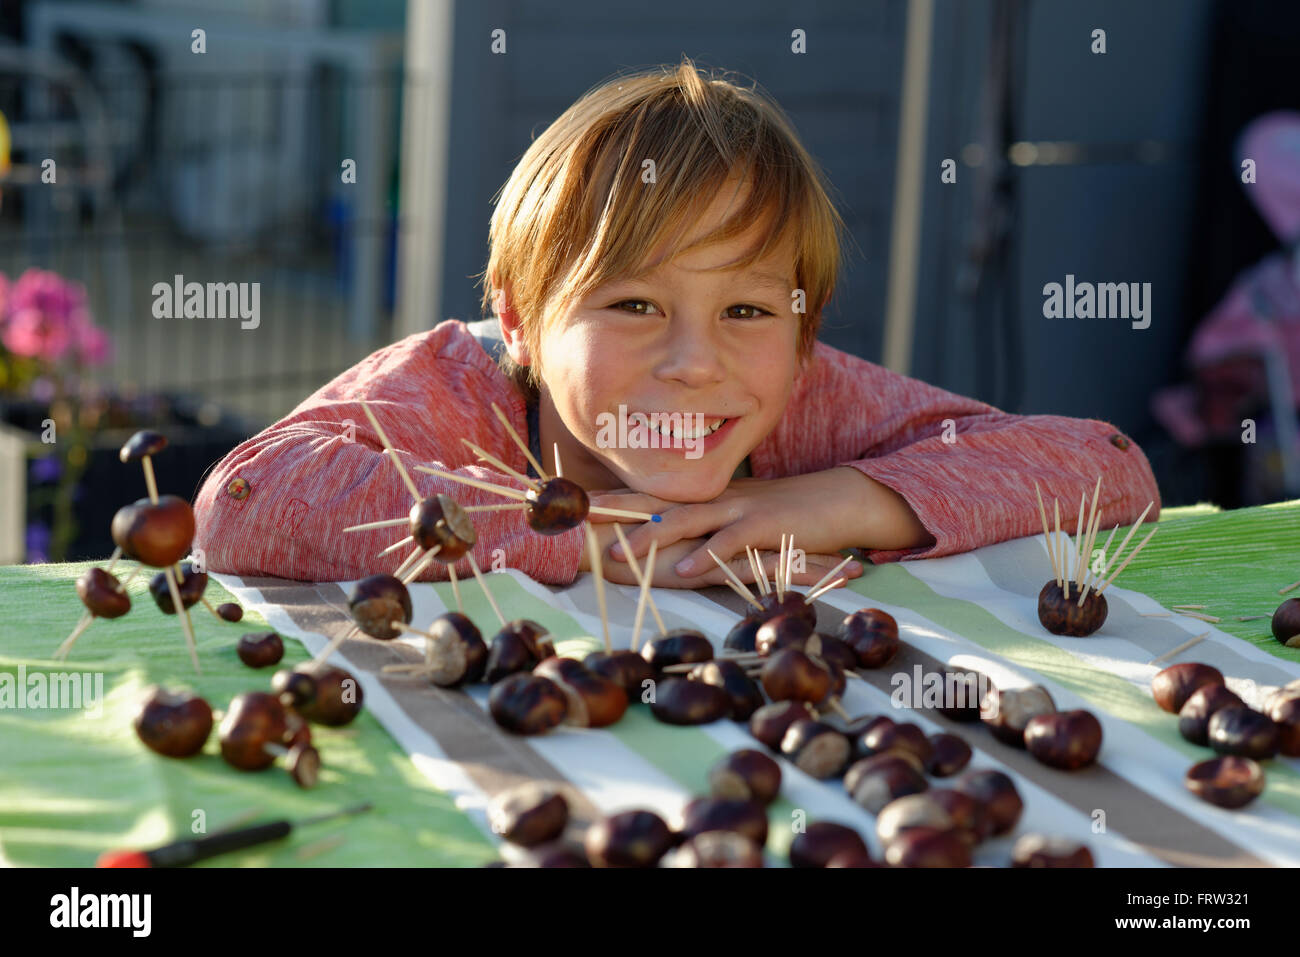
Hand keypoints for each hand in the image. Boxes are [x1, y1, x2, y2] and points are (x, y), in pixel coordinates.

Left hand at [589, 467, 927, 579]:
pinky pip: (733, 541)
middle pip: (657, 503)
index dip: (613, 501)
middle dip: (617, 514)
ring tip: (621, 555)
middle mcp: (716, 499)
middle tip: (578, 526)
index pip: (651, 497)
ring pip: (687, 519)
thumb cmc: (787, 516)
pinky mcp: (767, 525)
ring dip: (651, 537)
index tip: (574, 507)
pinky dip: (709, 555)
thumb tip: (672, 549)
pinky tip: (687, 569)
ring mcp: (740, 509)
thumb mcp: (739, 520)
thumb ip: (707, 531)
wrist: (839, 500)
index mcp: (706, 499)